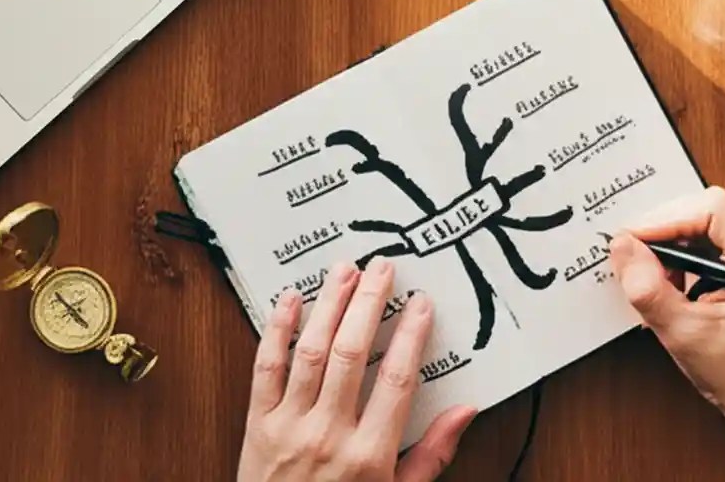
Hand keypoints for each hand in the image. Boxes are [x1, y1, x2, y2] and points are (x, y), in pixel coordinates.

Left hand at [238, 260, 476, 481]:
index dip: (410, 335)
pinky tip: (289, 301)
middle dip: (369, 304)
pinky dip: (276, 331)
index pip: (396, 380)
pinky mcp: (258, 425)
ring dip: (328, 305)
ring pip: (311, 352)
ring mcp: (289, 427)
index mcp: (369, 455)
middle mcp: (328, 435)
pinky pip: (265, 369)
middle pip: (352, 354)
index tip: (420, 304)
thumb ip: (432, 454)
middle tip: (382, 268)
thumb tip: (465, 411)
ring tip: (343, 271)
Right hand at [607, 187, 724, 480]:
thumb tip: (622, 246)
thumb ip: (649, 288)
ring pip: (702, 224)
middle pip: (705, 211)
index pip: (711, 209)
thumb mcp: (683, 332)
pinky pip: (708, 240)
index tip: (632, 239)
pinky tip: (673, 285)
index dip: (665, 218)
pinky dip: (681, 256)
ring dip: (671, 246)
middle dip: (664, 232)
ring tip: (658, 282)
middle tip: (636, 260)